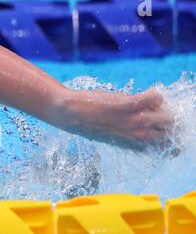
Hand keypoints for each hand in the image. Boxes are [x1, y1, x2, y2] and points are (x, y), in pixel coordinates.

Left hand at [53, 87, 174, 150]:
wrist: (66, 113)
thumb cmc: (86, 122)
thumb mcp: (110, 133)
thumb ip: (126, 132)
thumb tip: (139, 127)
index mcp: (131, 141)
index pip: (162, 142)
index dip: (164, 129)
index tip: (156, 121)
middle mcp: (134, 133)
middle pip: (168, 128)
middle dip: (166, 117)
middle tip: (153, 108)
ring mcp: (131, 120)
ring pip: (166, 116)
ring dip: (162, 107)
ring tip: (148, 101)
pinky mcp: (125, 105)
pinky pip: (153, 99)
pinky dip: (155, 94)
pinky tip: (148, 92)